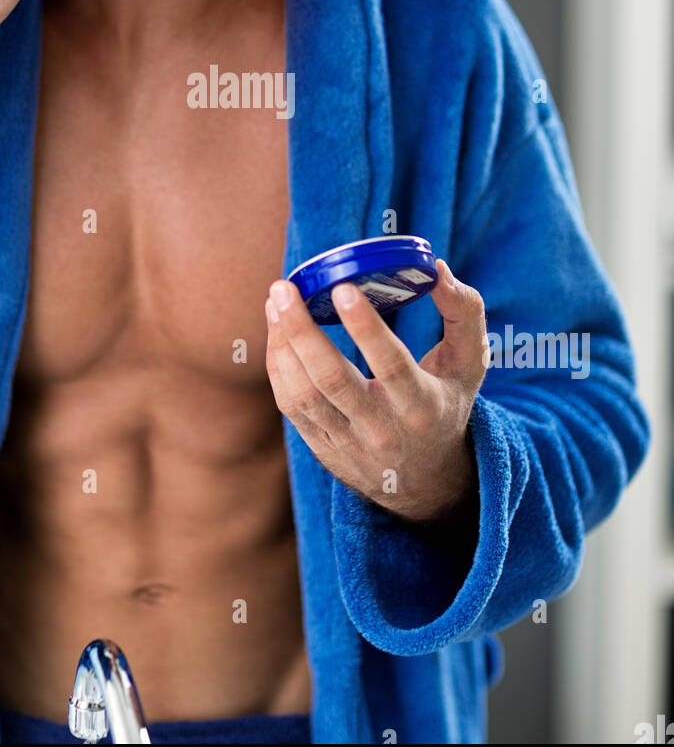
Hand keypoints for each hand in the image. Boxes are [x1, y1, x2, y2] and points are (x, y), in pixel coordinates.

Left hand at [264, 259, 487, 524]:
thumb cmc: (445, 402)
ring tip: (276, 301)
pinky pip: (290, 405)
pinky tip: (276, 330)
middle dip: (302, 331)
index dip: (365, 327)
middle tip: (284, 288)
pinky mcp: (321, 446)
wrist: (424, 478)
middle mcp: (382, 429)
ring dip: (282, 343)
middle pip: (333, 379)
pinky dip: (278, 364)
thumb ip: (464, 312)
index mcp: (422, 406)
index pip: (391, 366)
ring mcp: (347, 441)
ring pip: (303, 393)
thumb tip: (437, 268)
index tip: (342, 288)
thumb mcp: (470, 363)